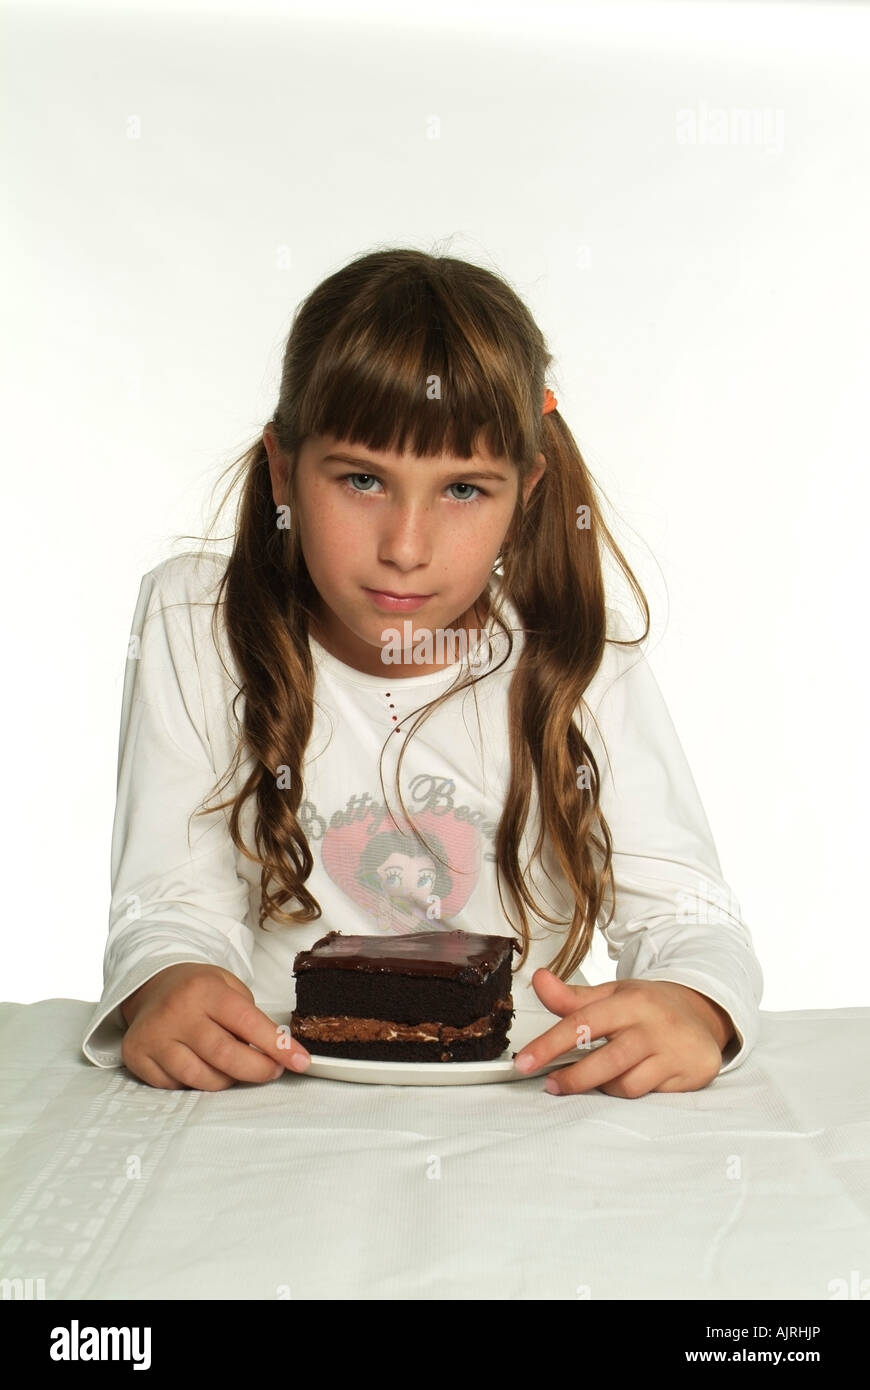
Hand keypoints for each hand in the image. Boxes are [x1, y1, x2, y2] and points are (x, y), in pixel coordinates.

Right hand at [120, 963, 311, 1090]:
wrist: (152, 986)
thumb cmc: (199, 989)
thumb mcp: (229, 986)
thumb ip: (250, 1018)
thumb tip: (276, 1054)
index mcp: (205, 990)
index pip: (247, 1022)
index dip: (278, 1047)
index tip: (301, 1062)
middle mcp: (177, 1013)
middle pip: (225, 1056)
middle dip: (257, 1070)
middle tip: (272, 1071)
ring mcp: (154, 1037)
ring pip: (202, 1078)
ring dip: (228, 1080)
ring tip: (234, 1066)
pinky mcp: (138, 1058)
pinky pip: (178, 1086)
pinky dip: (196, 1082)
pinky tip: (199, 1064)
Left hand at [513, 971, 733, 1097]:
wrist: (702, 1011)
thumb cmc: (648, 1005)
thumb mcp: (611, 995)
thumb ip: (572, 997)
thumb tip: (537, 979)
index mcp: (630, 1001)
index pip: (583, 1022)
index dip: (549, 1044)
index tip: (524, 1062)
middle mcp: (654, 1025)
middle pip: (606, 1061)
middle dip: (572, 1079)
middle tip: (550, 1084)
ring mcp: (674, 1051)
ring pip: (626, 1084)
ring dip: (604, 1086)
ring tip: (598, 1076)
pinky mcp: (691, 1074)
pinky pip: (650, 1096)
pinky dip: (631, 1092)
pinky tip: (629, 1079)